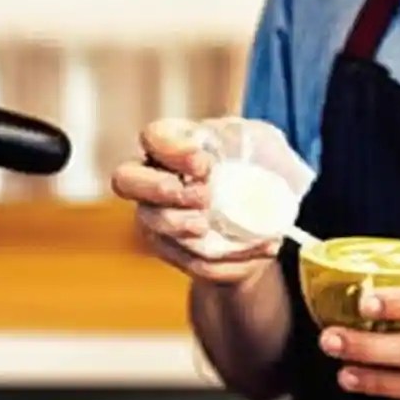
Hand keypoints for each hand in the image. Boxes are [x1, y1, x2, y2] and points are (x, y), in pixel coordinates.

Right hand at [110, 117, 303, 285]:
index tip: (206, 165)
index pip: (153, 137)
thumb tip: (216, 156)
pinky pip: (194, 262)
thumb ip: (235, 138)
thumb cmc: (259, 162)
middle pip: (126, 180)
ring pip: (155, 226)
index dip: (172, 150)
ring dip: (185, 227)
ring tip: (216, 227)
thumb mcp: (256, 138)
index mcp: (172, 143)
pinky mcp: (177, 252)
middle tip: (203, 196)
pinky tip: (264, 248)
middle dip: (159, 189)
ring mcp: (158, 217)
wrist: (274, 212)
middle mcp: (153, 178)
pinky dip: (230, 259)